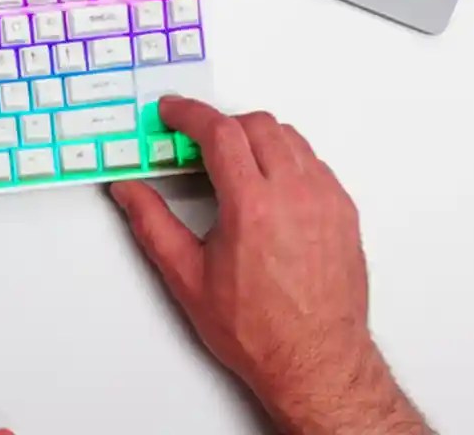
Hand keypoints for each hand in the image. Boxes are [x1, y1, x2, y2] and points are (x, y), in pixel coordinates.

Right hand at [110, 97, 429, 434]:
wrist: (315, 361)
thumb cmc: (258, 330)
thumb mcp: (187, 277)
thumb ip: (152, 223)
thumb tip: (130, 191)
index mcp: (254, 206)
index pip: (220, 132)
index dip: (190, 114)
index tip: (172, 112)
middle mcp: (296, 195)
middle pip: (257, 124)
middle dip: (221, 124)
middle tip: (195, 141)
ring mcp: (326, 201)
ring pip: (291, 137)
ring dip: (255, 137)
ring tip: (230, 162)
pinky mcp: (344, 212)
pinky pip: (315, 162)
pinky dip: (286, 158)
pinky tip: (267, 183)